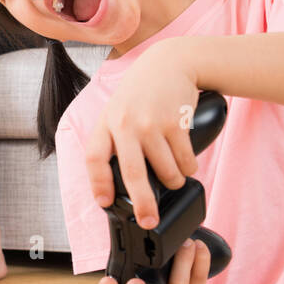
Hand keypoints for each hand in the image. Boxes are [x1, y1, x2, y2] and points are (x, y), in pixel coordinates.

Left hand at [85, 41, 201, 229]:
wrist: (170, 63)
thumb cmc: (140, 93)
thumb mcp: (116, 111)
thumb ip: (112, 140)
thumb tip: (112, 182)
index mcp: (107, 123)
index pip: (94, 158)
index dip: (98, 183)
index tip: (104, 203)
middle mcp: (127, 124)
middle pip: (133, 174)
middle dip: (143, 203)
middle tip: (150, 221)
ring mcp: (152, 123)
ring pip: (166, 171)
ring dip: (173, 182)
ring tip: (173, 179)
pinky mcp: (176, 123)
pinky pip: (185, 160)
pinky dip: (188, 168)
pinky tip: (186, 164)